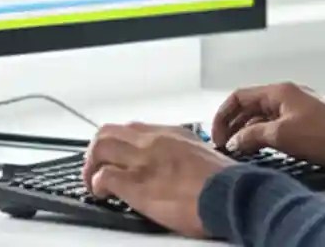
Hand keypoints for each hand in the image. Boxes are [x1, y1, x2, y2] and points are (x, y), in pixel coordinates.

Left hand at [81, 122, 235, 238]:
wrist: (233, 194)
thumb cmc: (225, 182)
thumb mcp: (203, 155)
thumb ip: (184, 154)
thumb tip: (176, 166)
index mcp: (170, 134)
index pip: (132, 129)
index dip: (117, 143)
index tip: (115, 156)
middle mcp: (153, 141)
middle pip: (108, 133)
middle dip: (97, 151)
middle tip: (96, 168)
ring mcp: (143, 160)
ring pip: (100, 149)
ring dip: (92, 166)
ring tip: (94, 182)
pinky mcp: (137, 184)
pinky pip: (104, 178)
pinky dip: (97, 186)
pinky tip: (102, 194)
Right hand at [211, 82, 324, 185]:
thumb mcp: (282, 134)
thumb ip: (252, 136)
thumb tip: (234, 141)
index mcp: (280, 91)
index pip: (240, 96)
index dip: (224, 115)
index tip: (217, 136)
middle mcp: (288, 99)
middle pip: (250, 108)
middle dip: (234, 126)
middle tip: (224, 147)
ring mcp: (298, 114)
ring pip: (263, 121)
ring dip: (249, 135)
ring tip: (239, 154)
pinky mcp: (307, 131)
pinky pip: (277, 132)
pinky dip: (264, 142)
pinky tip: (260, 156)